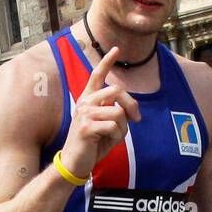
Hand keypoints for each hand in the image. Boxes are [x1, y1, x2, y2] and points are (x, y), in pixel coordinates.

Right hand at [61, 46, 140, 178]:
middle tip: (136, 119)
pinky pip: (114, 126)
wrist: (74, 162)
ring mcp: (84, 114)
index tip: (116, 49)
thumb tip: (131, 111)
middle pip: (117, 90)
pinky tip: (107, 143)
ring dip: (123, 127)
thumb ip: (116, 112)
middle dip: (132, 105)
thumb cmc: (92, 144)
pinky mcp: (87, 127)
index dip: (107, 61)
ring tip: (114, 137)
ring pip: (118, 111)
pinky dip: (117, 137)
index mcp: (88, 99)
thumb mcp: (106, 125)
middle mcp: (85, 102)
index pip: (97, 75)